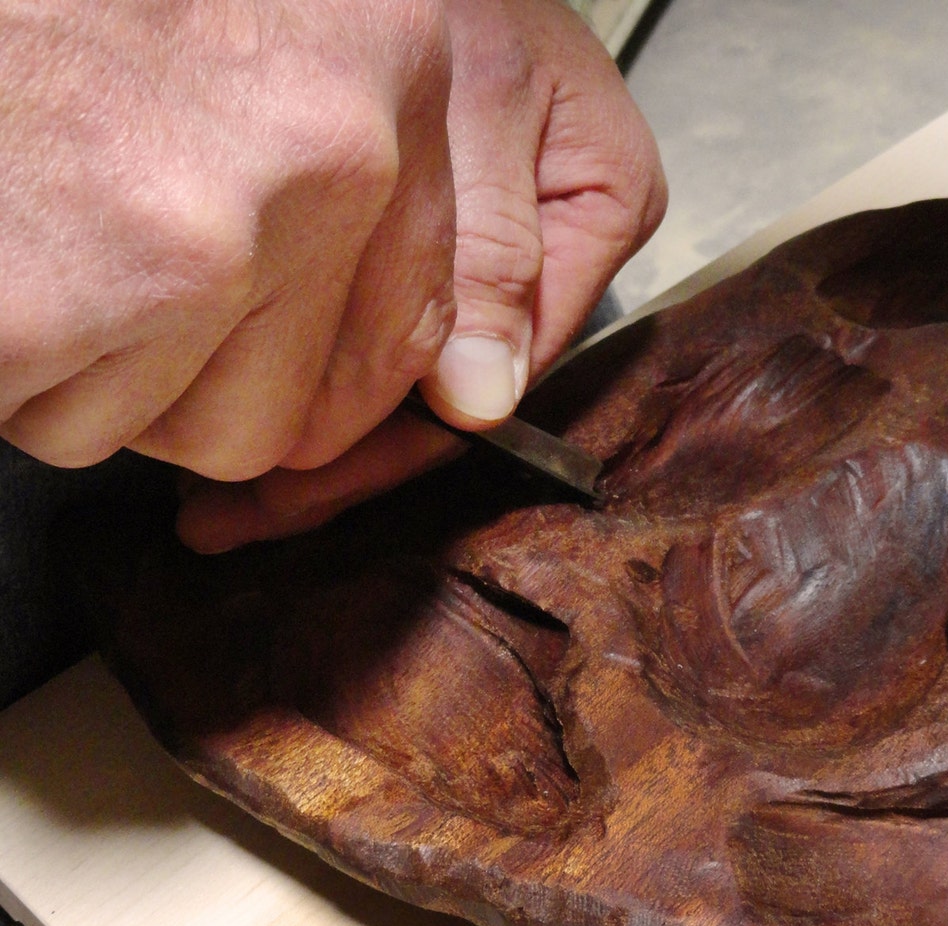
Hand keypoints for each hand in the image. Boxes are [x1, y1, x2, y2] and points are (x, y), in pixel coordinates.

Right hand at [0, 0, 456, 478]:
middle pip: (305, 406)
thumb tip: (469, 375)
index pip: (417, 324)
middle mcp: (328, 143)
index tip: (263, 350)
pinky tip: (9, 259)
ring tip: (39, 227)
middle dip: (200, 377)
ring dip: (102, 372)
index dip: (328, 369)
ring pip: (196, 429)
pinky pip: (75, 426)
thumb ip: (356, 180)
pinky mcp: (66, 293)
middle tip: (108, 258)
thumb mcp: (251, 24)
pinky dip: (20, 373)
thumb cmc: (78, 8)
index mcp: (384, 53)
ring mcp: (202, 229)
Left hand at [175, 0, 665, 551]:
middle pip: (457, 394)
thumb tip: (483, 401)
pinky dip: (317, 390)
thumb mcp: (483, 96)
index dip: (412, 433)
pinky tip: (258, 432)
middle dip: (353, 458)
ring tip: (235, 504)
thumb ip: (491, 249)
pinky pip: (387, 352)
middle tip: (249, 514)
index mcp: (604, 209)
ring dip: (324, 442)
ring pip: (415, 389)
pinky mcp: (441, 262)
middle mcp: (554, 255)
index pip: (513, 362)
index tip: (313, 481)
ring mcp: (493, 268)